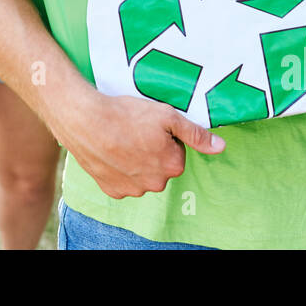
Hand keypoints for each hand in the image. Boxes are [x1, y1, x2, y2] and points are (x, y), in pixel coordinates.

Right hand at [52, 92, 224, 198]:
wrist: (85, 121)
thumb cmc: (125, 115)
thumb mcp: (166, 115)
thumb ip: (195, 134)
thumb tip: (220, 146)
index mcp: (172, 165)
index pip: (177, 151)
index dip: (165, 136)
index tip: (150, 126)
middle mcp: (155, 184)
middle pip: (160, 166)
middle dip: (151, 150)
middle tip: (135, 131)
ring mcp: (132, 189)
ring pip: (141, 175)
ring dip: (134, 160)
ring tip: (120, 139)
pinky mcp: (111, 190)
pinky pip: (121, 181)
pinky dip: (117, 169)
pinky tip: (110, 151)